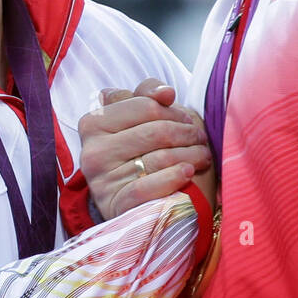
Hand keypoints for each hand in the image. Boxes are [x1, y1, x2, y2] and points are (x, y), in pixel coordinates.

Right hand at [78, 78, 216, 220]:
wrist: (131, 200)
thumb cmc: (138, 149)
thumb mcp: (137, 117)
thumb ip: (147, 96)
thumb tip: (166, 93)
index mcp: (94, 122)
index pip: (144, 105)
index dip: (173, 111)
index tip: (187, 119)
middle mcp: (93, 150)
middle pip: (154, 131)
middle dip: (186, 133)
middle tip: (201, 138)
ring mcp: (102, 180)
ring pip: (158, 158)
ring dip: (190, 154)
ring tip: (203, 155)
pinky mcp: (114, 204)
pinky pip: (146, 189)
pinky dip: (171, 178)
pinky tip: (188, 172)